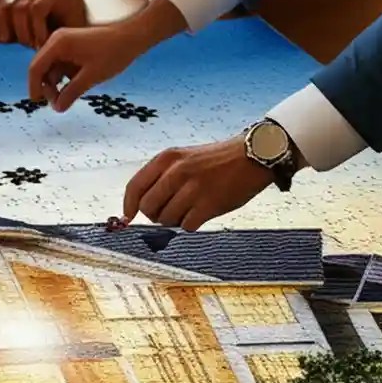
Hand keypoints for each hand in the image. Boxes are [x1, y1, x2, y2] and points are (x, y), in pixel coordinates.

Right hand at [0, 0, 87, 48]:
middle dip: (25, 32)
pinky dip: (0, 24)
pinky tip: (6, 39)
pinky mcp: (12, 3)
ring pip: (8, 9)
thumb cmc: (72, 12)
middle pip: (21, 9)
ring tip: (22, 45)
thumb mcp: (75, 21)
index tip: (42, 45)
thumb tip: (60, 56)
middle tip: (33, 48)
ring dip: (13, 30)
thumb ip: (68, 34)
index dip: (37, 28)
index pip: (37, 8)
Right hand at [27, 0, 185, 111]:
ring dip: (57, 84)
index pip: (35, 68)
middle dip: (47, 87)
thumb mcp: (91, 77)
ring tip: (69, 98)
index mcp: (58, 44)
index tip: (37, 103)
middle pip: (42, 68)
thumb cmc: (113, 53)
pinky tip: (76, 86)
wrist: (132, 37)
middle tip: (59, 104)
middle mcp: (57, 41)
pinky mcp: (72, 46)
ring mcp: (64, 43)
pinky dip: (65, 77)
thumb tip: (57, 108)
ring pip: (52, 68)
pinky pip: (62, 64)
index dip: (34, 87)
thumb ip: (71, 92)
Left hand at [123, 135, 277, 231]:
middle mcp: (177, 172)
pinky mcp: (209, 204)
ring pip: (166, 219)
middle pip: (148, 207)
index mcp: (166, 158)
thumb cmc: (216, 160)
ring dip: (176, 219)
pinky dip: (191, 224)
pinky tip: (201, 212)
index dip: (129, 206)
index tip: (129, 216)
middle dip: (156, 215)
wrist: (252, 156)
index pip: (134, 186)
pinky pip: (186, 225)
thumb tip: (139, 206)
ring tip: (190, 208)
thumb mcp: (183, 157)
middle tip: (170, 210)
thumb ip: (161, 177)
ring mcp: (193, 188)